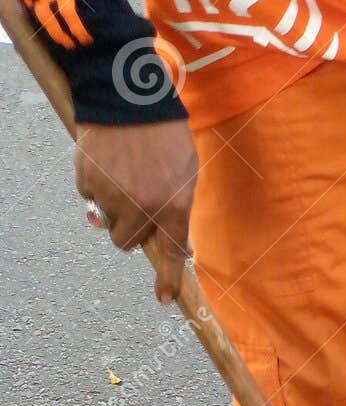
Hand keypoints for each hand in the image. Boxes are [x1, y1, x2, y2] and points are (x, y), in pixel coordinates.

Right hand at [75, 121, 197, 303]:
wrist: (127, 95)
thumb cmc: (164, 134)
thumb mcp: (186, 172)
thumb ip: (178, 209)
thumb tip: (171, 244)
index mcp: (172, 205)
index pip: (170, 253)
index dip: (167, 279)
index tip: (164, 297)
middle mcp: (141, 207)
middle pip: (125, 242)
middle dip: (130, 230)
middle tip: (135, 204)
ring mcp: (111, 195)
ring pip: (105, 221)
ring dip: (112, 207)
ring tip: (122, 174)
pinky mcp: (87, 179)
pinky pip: (89, 197)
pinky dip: (96, 186)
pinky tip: (107, 162)